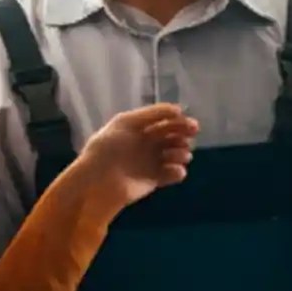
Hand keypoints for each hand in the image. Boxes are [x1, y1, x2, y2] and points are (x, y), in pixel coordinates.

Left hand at [75, 103, 197, 206]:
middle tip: (192, 134)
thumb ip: (152, 114)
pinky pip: (172, 173)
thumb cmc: (109, 147)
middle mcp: (146, 143)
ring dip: (181, 152)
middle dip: (183, 133)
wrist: (99, 181)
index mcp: (138, 127)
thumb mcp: (126, 122)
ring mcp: (151, 161)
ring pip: (176, 153)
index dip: (177, 119)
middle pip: (172, 135)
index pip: (163, 120)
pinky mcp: (154, 180)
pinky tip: (175, 170)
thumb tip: (178, 110)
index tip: (187, 121)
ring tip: (177, 155)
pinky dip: (177, 171)